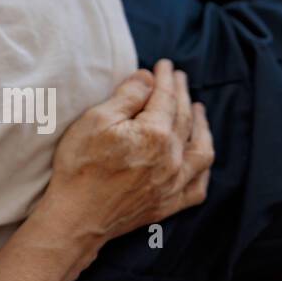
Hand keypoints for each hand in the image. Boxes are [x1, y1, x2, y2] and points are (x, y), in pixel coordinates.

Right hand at [37, 60, 214, 251]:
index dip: (166, 79)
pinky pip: (199, 185)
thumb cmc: (81, 165)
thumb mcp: (95, 120)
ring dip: (202, 126)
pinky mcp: (169, 204)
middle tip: (180, 78)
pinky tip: (200, 157)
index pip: (165, 98)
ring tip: (199, 111)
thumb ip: (126, 96)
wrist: (77, 215)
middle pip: (184, 119)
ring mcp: (174, 184)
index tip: (165, 64)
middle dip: (183, 94)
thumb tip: (148, 78)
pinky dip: (204, 168)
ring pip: (201, 150)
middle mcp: (173, 158)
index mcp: (155, 134)